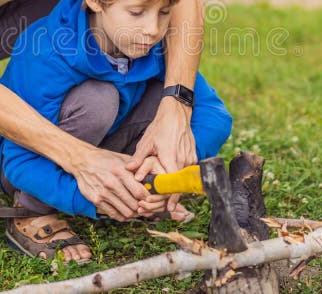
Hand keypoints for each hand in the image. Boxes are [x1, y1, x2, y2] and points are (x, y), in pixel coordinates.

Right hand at [72, 148, 148, 220]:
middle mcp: (112, 183)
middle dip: (143, 208)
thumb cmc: (105, 159)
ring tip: (138, 211)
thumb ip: (137, 167)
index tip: (152, 199)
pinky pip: (114, 214)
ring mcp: (103, 193)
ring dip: (134, 214)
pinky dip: (123, 216)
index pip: (140, 191)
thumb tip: (152, 177)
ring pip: (125, 212)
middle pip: (134, 204)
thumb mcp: (122, 158)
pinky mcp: (96, 200)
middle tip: (148, 208)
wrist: (82, 160)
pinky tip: (126, 212)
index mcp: (120, 171)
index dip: (148, 198)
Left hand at [126, 96, 196, 211]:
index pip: (173, 183)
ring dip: (176, 186)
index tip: (168, 207)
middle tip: (163, 205)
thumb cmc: (160, 127)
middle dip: (171, 195)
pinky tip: (171, 178)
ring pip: (183, 179)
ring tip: (166, 193)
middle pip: (179, 184)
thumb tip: (128, 169)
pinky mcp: (193, 156)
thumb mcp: (146, 141)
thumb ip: (138, 158)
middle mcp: (183, 159)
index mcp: (170, 157)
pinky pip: (186, 172)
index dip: (171, 197)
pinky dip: (180, 178)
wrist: (177, 114)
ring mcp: (190, 158)